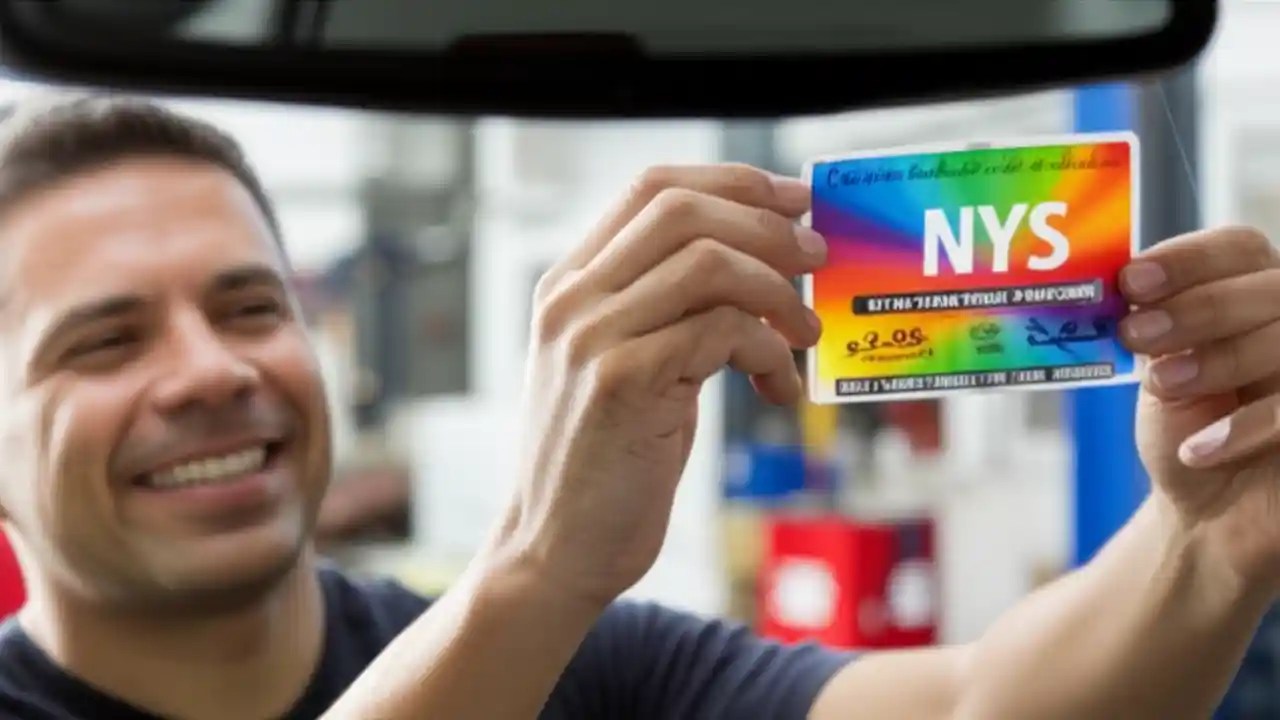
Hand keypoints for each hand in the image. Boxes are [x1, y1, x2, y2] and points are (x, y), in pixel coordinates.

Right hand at [485, 164, 825, 607]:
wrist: (556, 550)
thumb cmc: (605, 460)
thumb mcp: (624, 364)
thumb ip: (667, 309)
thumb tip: (759, 264)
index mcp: (571, 284)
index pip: (653, 188)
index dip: (734, 182)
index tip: (792, 200)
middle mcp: (574, 299)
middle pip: (682, 210)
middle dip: (767, 223)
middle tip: (817, 256)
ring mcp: (591, 337)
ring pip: (708, 262)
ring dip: (778, 290)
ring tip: (806, 330)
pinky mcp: (622, 382)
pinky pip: (722, 331)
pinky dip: (770, 352)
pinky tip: (779, 389)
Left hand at [1122, 226, 1279, 595]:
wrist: (1212, 515)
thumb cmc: (1187, 433)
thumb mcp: (1159, 374)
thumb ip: (1149, 327)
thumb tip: (1110, 285)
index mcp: (1254, 293)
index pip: (1237, 248)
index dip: (1186, 259)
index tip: (1131, 283)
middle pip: (1271, 286)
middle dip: (1199, 307)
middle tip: (1137, 334)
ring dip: (1223, 357)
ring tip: (1164, 385)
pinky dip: (1249, 424)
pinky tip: (1199, 449)